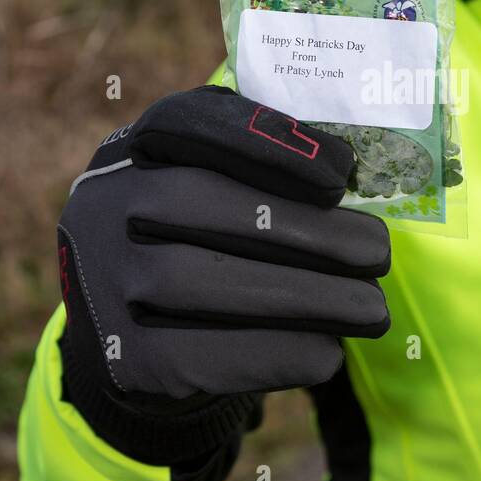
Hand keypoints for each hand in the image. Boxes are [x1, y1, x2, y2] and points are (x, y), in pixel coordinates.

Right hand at [56, 85, 390, 460]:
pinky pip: (202, 354)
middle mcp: (103, 208)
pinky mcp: (121, 357)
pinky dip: (275, 353)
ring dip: (303, 297)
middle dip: (303, 230)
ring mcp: (103, 284)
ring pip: (202, 283)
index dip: (264, 142)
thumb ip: (262, 163)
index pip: (185, 123)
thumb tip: (350, 174)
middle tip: (377, 252)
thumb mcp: (209, 182)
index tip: (340, 173)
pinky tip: (327, 352)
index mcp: (132, 149)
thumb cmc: (197, 239)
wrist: (129, 331)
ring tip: (370, 308)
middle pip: (200, 206)